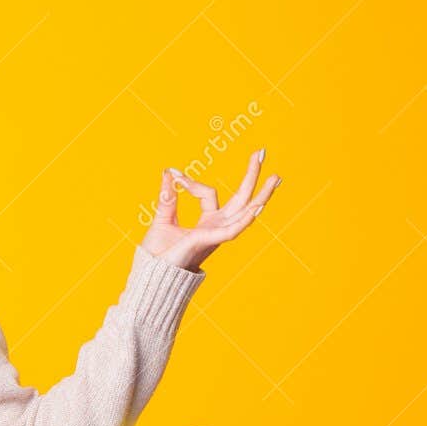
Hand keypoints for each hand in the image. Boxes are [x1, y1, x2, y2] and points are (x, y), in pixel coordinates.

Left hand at [140, 149, 280, 272]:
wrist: (151, 274)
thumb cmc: (158, 253)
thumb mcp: (163, 218)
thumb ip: (168, 197)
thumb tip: (168, 173)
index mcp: (207, 222)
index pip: (208, 193)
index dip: (192, 182)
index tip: (174, 174)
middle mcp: (216, 227)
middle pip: (241, 199)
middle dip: (251, 176)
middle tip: (261, 152)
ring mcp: (216, 235)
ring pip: (245, 213)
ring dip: (261, 195)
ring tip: (276, 177)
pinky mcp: (209, 242)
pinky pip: (232, 230)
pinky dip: (245, 219)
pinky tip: (258, 206)